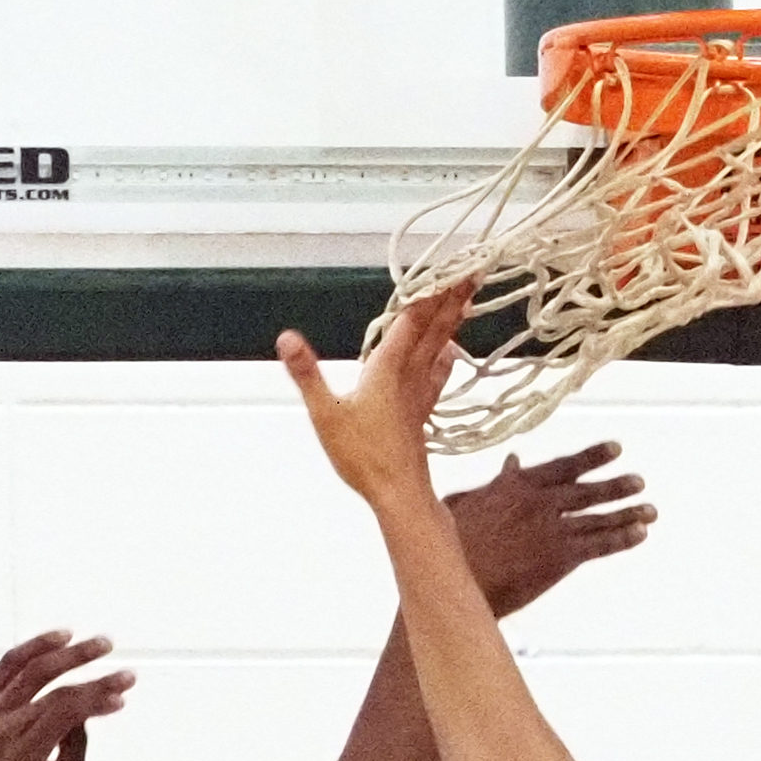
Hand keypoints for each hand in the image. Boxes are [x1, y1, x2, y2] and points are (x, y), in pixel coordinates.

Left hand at [0, 630, 132, 760]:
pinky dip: (34, 648)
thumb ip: (77, 753)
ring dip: (66, 651)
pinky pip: (8, 666)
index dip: (95, 697)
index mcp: (20, 755)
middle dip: (89, 670)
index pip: (63, 712)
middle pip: (49, 686)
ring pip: (27, 667)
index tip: (122, 694)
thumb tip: (86, 712)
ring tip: (98, 645)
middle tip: (119, 663)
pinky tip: (61, 639)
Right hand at [278, 281, 467, 510]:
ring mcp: (419, 393)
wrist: (398, 492)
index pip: (411, 321)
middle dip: (451, 297)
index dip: (429, 292)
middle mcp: (409, 375)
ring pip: (440, 347)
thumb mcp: (325, 414)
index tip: (451, 267)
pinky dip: (446, 356)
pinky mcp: (421, 410)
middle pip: (434, 328)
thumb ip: (307, 374)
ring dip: (453, 321)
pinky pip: (437, 373)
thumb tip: (287, 338)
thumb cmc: (362, 457)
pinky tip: (451, 353)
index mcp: (387, 369)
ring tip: (468, 298)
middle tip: (473, 270)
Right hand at [445, 440, 654, 616]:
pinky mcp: (561, 557)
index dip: (592, 458)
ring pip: (599, 517)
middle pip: (587, 491)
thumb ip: (496, 482)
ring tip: (649, 510)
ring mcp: (553, 529)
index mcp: (517, 485)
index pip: (564, 466)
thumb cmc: (452, 543)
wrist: (454, 579)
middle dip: (616, 486)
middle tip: (639, 481)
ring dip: (627, 513)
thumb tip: (513, 461)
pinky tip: (640, 534)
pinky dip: (622, 539)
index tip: (615, 449)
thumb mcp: (468, 502)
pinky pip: (600, 545)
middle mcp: (540, 502)